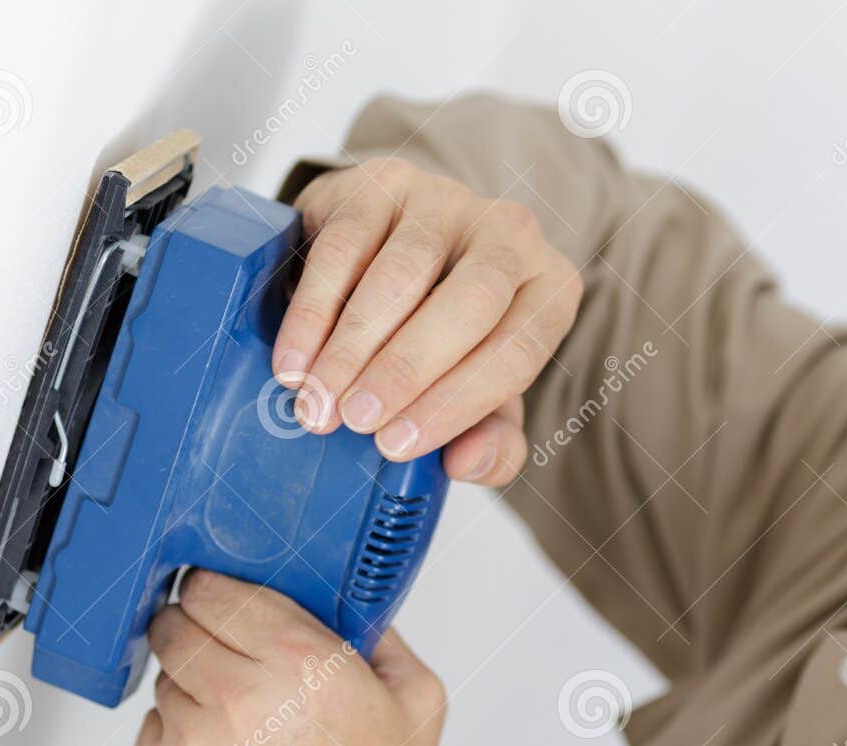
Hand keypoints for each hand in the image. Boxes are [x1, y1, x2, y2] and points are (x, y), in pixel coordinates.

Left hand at [133, 571, 446, 745]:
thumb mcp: (418, 705)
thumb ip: (389, 641)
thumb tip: (356, 609)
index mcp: (303, 660)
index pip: (218, 589)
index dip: (217, 590)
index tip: (224, 598)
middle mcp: (241, 691)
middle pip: (176, 624)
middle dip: (196, 630)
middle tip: (222, 651)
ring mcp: (194, 736)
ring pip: (164, 678)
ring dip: (190, 687)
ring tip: (235, 721)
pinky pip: (149, 729)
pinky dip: (176, 736)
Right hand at [274, 156, 583, 483]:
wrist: (403, 252)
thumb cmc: (453, 335)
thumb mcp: (481, 393)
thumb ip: (492, 441)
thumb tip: (467, 463)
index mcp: (549, 291)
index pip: (516, 352)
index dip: (455, 404)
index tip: (395, 446)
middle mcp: (509, 236)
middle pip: (469, 304)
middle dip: (405, 371)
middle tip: (354, 420)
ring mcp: (447, 200)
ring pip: (402, 274)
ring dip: (351, 347)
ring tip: (318, 400)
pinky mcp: (384, 181)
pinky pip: (345, 246)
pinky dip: (314, 312)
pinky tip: (297, 359)